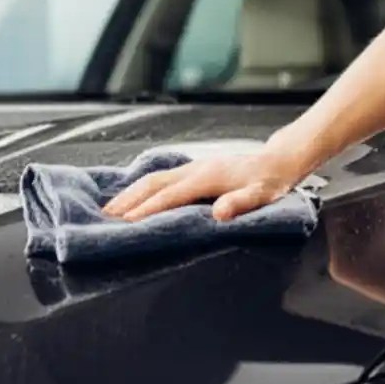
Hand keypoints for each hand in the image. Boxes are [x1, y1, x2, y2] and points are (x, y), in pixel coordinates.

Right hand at [102, 150, 306, 221]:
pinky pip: (161, 177)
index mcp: (207, 178)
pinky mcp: (193, 169)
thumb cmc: (271, 183)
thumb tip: (220, 214)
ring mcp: (192, 167)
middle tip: (106, 217)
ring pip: (153, 178)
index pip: (170, 195)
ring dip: (130, 193)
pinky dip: (142, 188)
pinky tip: (134, 196)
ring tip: (111, 209)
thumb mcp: (262, 196)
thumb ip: (241, 204)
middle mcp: (194, 169)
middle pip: (152, 183)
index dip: (147, 209)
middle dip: (128, 200)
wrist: (278, 161)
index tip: (126, 223)